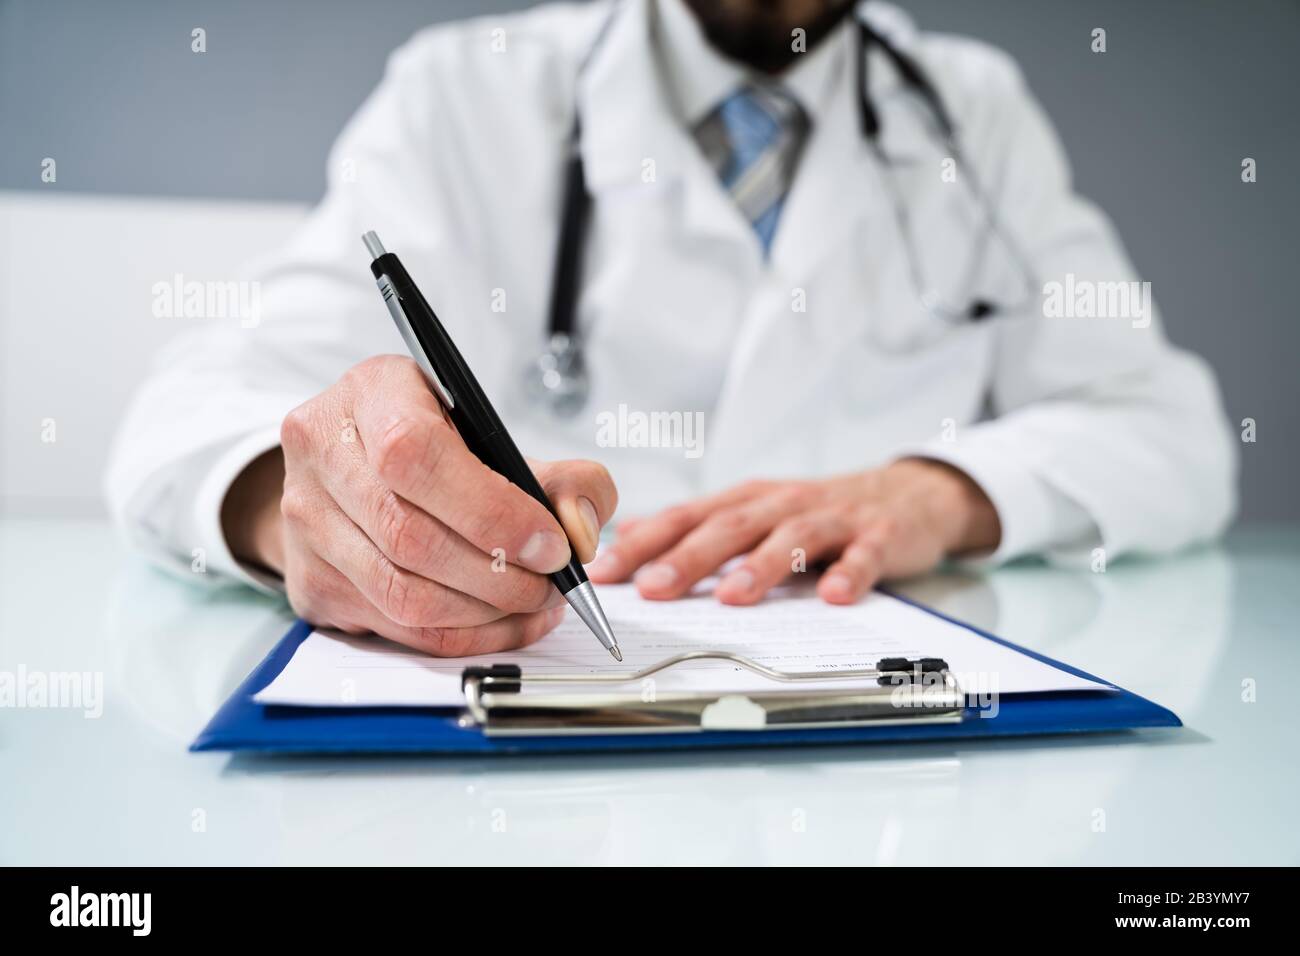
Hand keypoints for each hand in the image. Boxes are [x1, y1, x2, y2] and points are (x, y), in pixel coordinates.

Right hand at [221, 355, 617, 654]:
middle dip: (498, 574)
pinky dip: (462, 636)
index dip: (491, 510)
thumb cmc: (434, 446)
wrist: (353, 467)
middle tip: (550, 584)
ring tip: (533, 604)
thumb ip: (560, 476)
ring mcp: (305, 522)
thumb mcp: (497, 436)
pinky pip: (395, 628)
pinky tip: (501, 622)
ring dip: (484, 613)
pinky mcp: (310, 582)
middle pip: (409, 535)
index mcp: (372, 392)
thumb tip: (580, 530)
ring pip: (401, 593)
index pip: (415, 453)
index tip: (550, 544)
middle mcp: (321, 451)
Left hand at [587, 460, 998, 604]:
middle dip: (689, 557)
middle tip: (653, 587)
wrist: (907, 493)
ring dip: (761, 567)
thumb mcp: (752, 510)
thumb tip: (627, 536)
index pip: (685, 520)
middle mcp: (782, 505)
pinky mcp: (879, 534)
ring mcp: (832, 519)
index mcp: (747, 502)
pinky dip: (851, 572)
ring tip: (733, 598)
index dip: (643, 544)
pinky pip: (864, 554)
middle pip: (730, 528)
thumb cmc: (818, 511)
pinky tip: (836, 596)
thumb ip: (695, 525)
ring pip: (791, 539)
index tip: (603, 572)